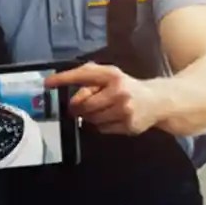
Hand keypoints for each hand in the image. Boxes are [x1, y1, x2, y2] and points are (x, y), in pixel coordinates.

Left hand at [45, 62, 161, 135]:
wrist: (157, 101)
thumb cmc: (127, 87)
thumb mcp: (110, 76)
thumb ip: (90, 77)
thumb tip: (67, 88)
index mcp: (112, 75)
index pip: (83, 75)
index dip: (63, 79)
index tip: (48, 83)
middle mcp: (119, 91)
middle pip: (83, 105)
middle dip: (77, 107)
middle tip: (77, 108)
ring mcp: (125, 110)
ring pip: (91, 119)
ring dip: (89, 117)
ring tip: (100, 110)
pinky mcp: (128, 126)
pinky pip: (102, 129)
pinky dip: (101, 126)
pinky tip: (111, 118)